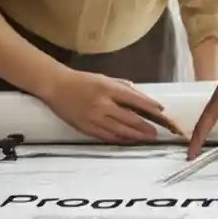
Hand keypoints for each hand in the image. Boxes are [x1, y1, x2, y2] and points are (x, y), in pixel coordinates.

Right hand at [43, 69, 171, 143]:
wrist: (56, 86)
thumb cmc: (82, 81)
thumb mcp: (104, 78)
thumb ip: (122, 88)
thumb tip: (140, 98)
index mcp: (108, 88)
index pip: (134, 99)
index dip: (149, 107)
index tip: (161, 112)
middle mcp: (103, 104)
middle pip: (130, 119)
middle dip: (145, 127)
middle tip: (155, 133)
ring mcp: (94, 118)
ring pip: (120, 130)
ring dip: (135, 136)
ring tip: (146, 139)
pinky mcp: (86, 128)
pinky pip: (107, 136)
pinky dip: (120, 139)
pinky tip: (128, 140)